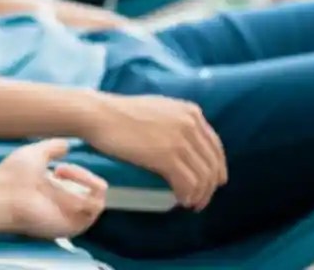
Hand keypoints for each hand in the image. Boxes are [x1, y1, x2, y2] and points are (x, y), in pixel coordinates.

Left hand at [0, 139, 107, 238]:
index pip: (82, 186)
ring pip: (98, 199)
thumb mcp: (35, 154)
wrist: (1, 194)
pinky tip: (64, 184)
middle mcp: (64, 207)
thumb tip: (67, 145)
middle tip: (61, 169)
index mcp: (55, 193)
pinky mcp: (72, 226)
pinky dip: (86, 190)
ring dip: (85, 180)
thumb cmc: (11, 176)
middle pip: (93, 192)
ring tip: (61, 173)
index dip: (78, 173)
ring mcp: (69, 217)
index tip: (58, 167)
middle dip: (83, 175)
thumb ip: (52, 148)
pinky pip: (95, 208)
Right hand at [84, 94, 227, 210]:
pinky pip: (188, 183)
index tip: (210, 183)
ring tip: (190, 204)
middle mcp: (191, 124)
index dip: (216, 169)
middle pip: (212, 164)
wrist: (98, 114)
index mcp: (191, 112)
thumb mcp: (157, 109)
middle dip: (209, 187)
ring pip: (203, 177)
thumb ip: (175, 121)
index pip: (215, 147)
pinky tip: (180, 200)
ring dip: (199, 195)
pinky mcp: (167, 156)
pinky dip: (187, 195)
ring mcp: (180, 140)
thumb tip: (184, 144)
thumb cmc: (118, 113)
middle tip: (199, 200)